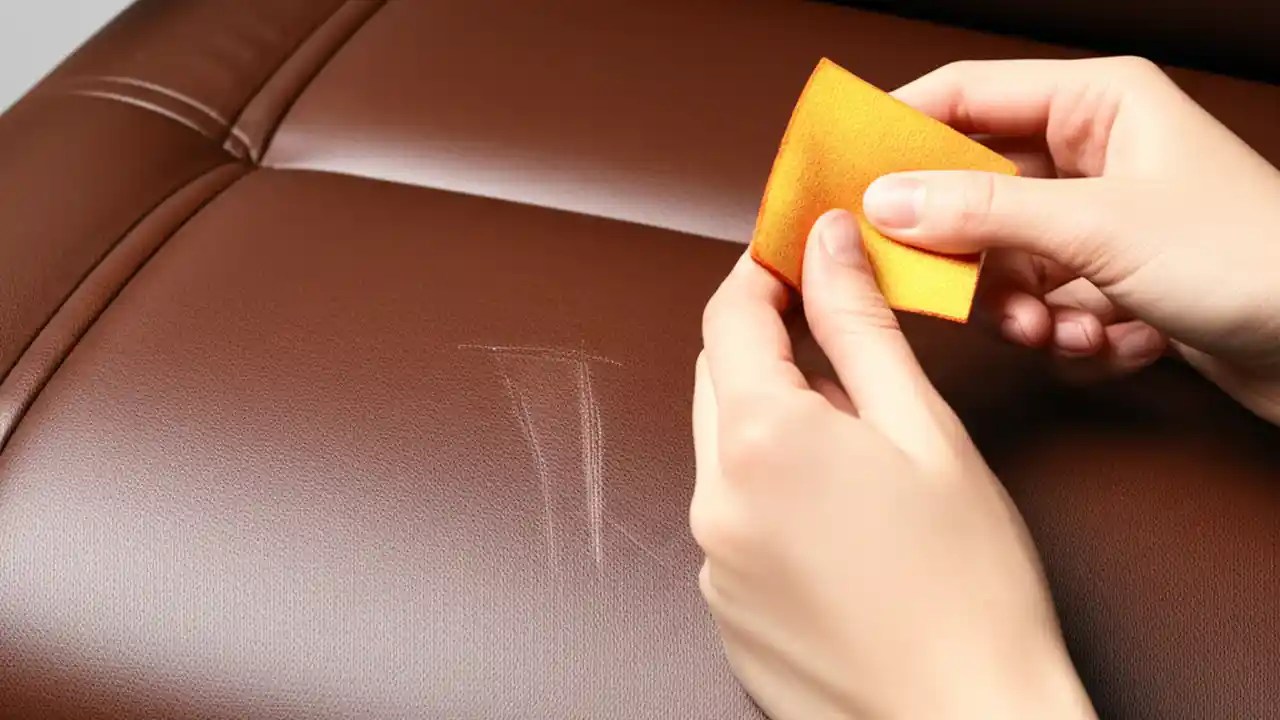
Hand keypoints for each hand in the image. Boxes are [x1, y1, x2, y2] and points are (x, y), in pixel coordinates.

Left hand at [692, 210, 1096, 718]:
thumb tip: (827, 244)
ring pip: (725, 451)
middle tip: (845, 350)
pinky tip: (841, 524)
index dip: (763, 272)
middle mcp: (712, 499)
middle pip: (717, 379)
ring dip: (774, 426)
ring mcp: (710, 559)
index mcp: (759, 441)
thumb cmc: (969, 585)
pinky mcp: (722, 607)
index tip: (800, 252)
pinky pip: (732, 517)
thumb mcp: (923, 432)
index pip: (728, 316)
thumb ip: (859, 328)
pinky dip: (770, 493)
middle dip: (768, 348)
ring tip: (865, 460)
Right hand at [864, 56, 1279, 422]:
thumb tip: (884, 199)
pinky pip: (1045, 300)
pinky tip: (1113, 341)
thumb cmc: (1248, 257)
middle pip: (975, 189)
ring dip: (1021, 306)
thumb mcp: (1098, 226)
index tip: (842, 176)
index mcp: (1095, 102)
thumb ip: (981, 210)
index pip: (964, 96)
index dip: (898, 131)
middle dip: (968, 253)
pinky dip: (1066, 331)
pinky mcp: (1113, 277)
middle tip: (944, 287)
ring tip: (1058, 328)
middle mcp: (1092, 153)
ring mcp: (1102, 219)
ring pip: (1005, 258)